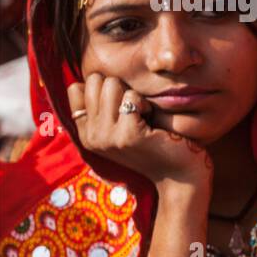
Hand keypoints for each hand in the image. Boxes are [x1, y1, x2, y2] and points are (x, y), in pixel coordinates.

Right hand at [67, 73, 212, 189]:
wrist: (180, 177)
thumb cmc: (156, 145)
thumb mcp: (121, 127)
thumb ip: (103, 107)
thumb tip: (91, 78)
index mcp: (86, 133)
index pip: (76, 88)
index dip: (103, 87)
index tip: (121, 107)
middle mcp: (91, 136)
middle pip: (95, 81)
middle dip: (121, 87)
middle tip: (137, 111)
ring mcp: (107, 137)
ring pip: (112, 85)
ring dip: (135, 95)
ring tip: (145, 116)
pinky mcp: (128, 135)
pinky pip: (132, 97)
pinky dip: (147, 103)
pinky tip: (154, 121)